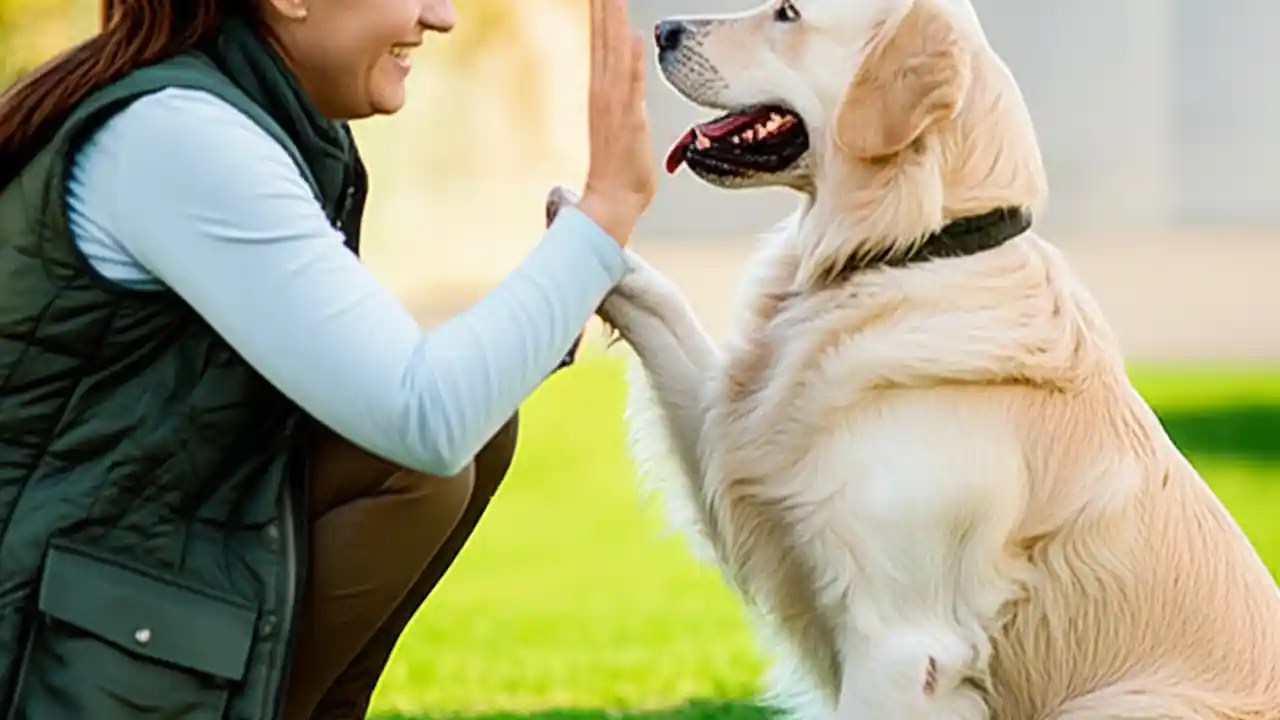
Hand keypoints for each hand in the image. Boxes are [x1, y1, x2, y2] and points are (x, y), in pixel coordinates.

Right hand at [579, 0, 656, 246]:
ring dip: (612, 22)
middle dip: (602, 7)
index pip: (601, 44)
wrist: (613, 202)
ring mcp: (614, 105)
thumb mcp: (628, 127)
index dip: (602, 15)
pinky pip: (629, 84)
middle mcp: (603, 93)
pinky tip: (632, 35)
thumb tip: (633, 93)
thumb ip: (629, 104)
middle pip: (602, 40)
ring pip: (612, 54)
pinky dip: (629, 60)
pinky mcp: (628, 120)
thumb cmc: (621, 172)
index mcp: (603, 93)